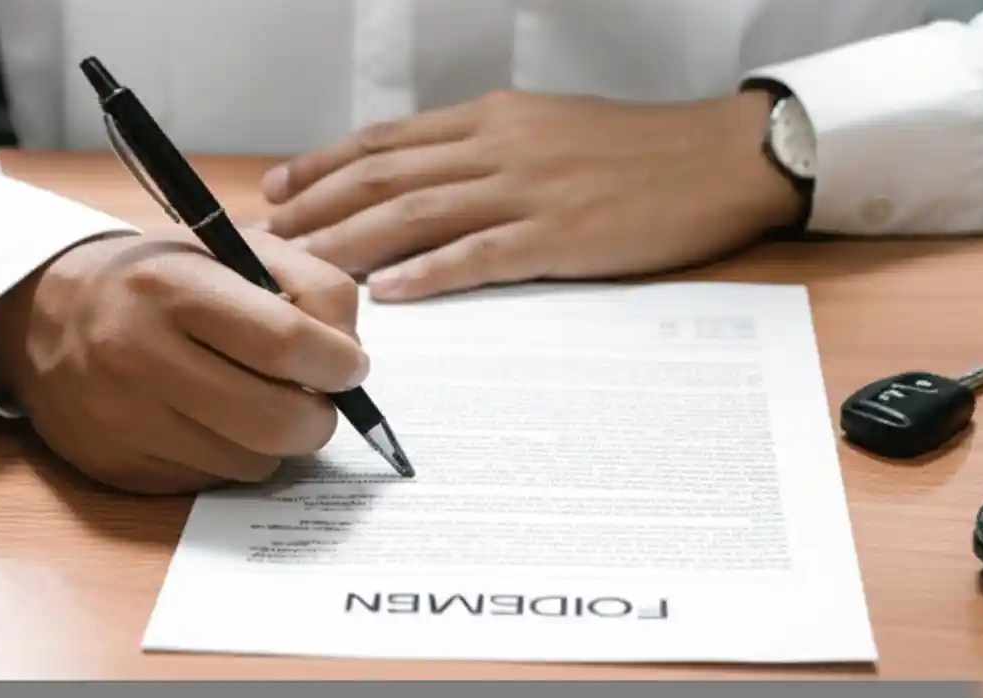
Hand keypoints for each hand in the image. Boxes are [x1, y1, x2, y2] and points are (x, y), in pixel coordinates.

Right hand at [0, 229, 366, 493]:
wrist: (48, 316)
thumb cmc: (165, 280)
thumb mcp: (235, 250)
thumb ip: (311, 287)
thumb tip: (352, 363)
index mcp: (173, 286)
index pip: (285, 342)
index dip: (338, 362)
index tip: (349, 365)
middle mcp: (137, 353)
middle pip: (277, 420)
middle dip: (321, 417)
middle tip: (319, 399)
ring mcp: (123, 419)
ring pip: (254, 462)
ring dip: (278, 440)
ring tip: (258, 400)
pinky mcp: (119, 467)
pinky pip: (215, 481)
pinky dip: (235, 457)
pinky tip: (212, 421)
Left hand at [260, 90, 800, 300]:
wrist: (717, 158)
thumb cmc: (637, 148)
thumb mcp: (552, 128)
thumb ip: (490, 148)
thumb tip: (431, 174)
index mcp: (494, 119)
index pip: (388, 140)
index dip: (325, 165)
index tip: (280, 188)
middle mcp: (499, 147)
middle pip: (385, 176)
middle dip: (318, 209)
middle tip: (265, 240)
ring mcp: (527, 190)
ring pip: (417, 214)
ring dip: (350, 243)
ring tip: (301, 270)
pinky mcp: (560, 236)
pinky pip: (479, 256)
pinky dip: (428, 273)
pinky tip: (388, 292)